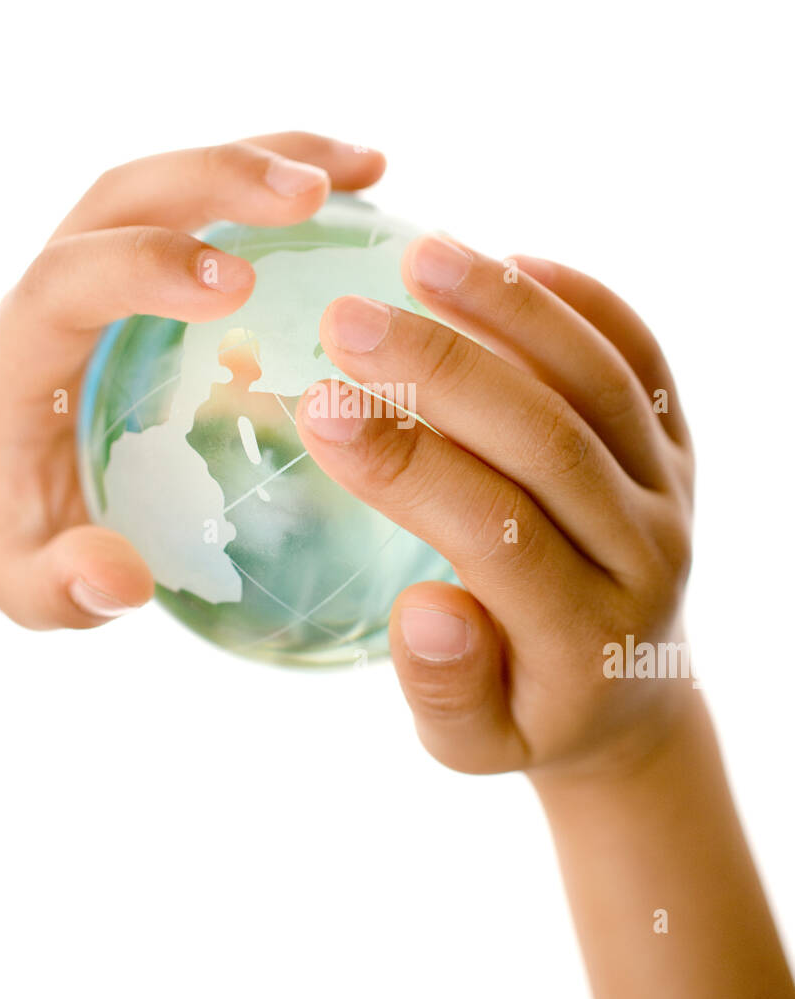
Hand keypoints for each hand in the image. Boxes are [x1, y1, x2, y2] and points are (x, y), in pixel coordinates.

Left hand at [0, 133, 383, 627]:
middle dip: (215, 179)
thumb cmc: (39, 537)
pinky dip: (283, 175)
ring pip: (171, 177)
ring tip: (365, 167)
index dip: (144, 265)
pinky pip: (214, 198)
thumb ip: (68, 584)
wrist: (26, 495)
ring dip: (264, 155)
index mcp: (20, 358)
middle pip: (122, 195)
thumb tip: (120, 577)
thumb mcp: (39, 583)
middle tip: (314, 193)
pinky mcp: (150, 256)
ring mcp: (103, 258)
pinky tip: (362, 183)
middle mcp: (55, 289)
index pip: (66, 281)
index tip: (239, 284)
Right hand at [297, 241, 694, 777]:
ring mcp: (670, 494)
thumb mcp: (469, 742)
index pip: (494, 532)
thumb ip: (446, 688)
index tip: (318, 406)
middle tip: (347, 320)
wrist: (626, 696)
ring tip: (422, 255)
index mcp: (585, 637)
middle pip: (549, 443)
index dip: (406, 466)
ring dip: (512, 311)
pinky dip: (589, 303)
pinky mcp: (679, 449)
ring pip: (600, 384)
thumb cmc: (523, 712)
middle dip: (443, 373)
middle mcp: (645, 556)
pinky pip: (646, 361)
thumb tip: (424, 606)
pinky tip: (515, 257)